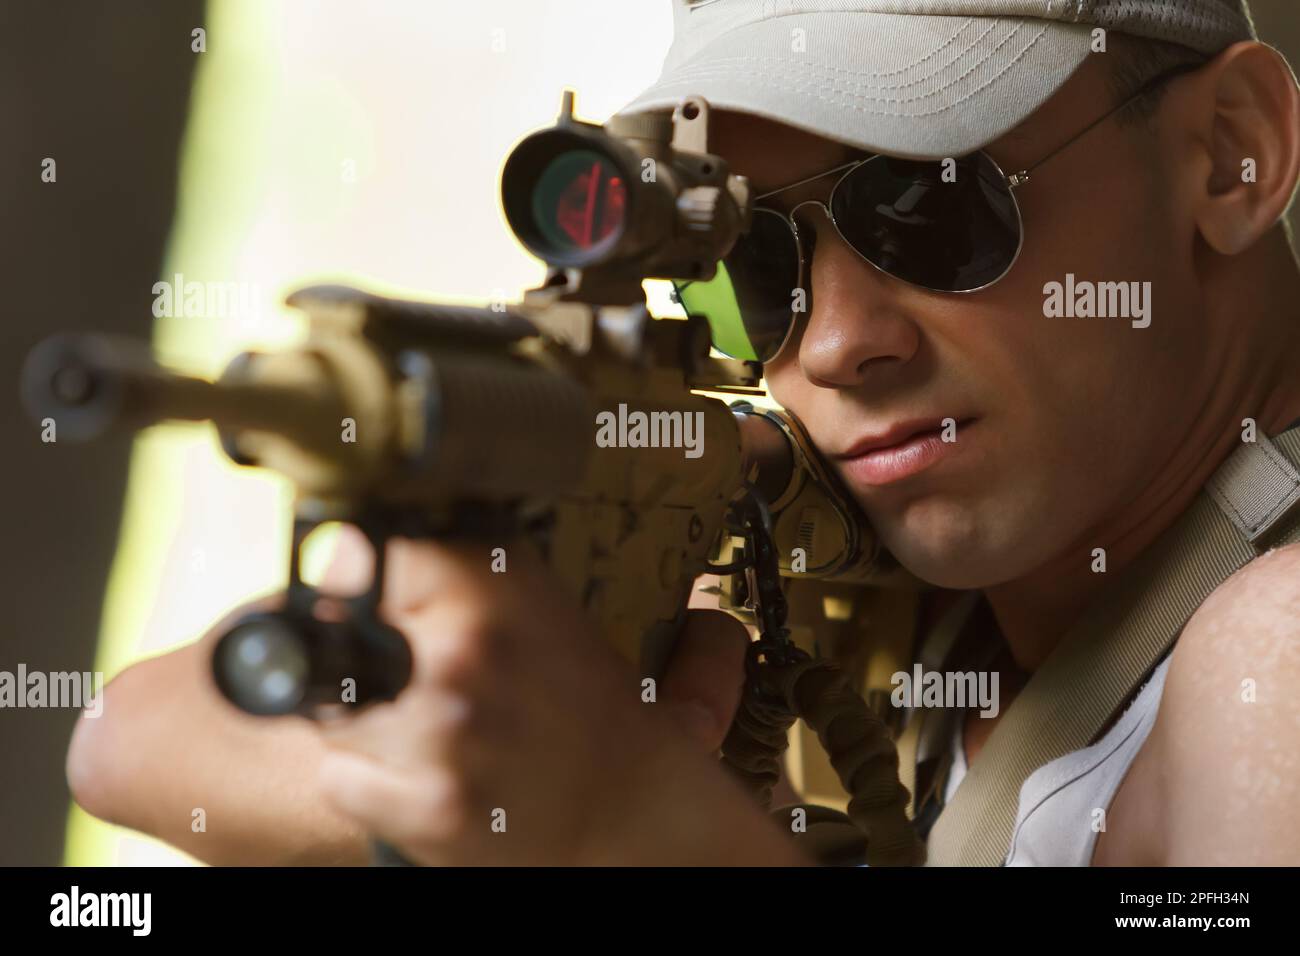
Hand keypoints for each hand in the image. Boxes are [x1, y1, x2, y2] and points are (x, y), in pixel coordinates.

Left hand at [312, 527, 807, 864]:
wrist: (632, 805)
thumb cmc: (581, 702)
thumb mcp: (531, 602)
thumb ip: (446, 566)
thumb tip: (339, 550)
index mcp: (495, 589)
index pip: (366, 551)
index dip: (359, 575)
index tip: (372, 595)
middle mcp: (465, 652)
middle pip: (334, 638)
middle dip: (363, 659)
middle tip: (420, 679)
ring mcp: (444, 734)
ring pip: (330, 714)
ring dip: (365, 724)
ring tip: (433, 729)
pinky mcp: (429, 808)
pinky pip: (339, 778)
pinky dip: (371, 782)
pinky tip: (430, 773)